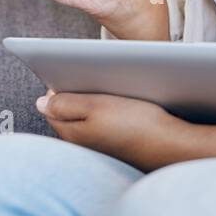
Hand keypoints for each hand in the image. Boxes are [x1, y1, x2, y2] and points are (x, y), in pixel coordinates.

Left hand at [35, 87, 188, 171]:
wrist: (175, 147)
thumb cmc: (137, 126)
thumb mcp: (96, 107)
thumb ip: (65, 104)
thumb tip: (41, 102)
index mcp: (71, 134)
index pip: (51, 106)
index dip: (58, 84)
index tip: (69, 68)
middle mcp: (82, 144)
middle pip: (70, 111)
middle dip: (76, 92)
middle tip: (91, 75)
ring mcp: (101, 146)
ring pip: (89, 117)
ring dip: (95, 101)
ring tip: (109, 84)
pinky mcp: (118, 145)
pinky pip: (106, 123)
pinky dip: (110, 111)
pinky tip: (123, 101)